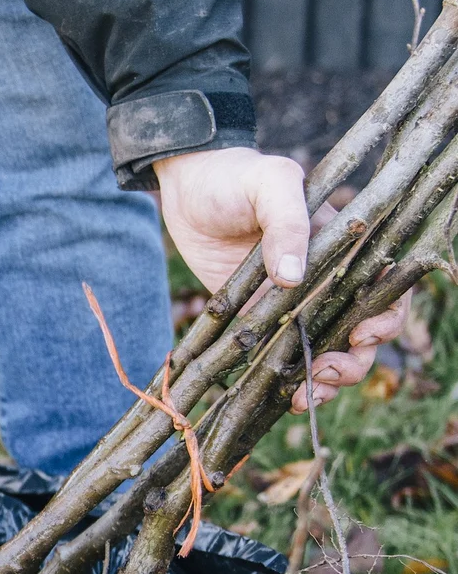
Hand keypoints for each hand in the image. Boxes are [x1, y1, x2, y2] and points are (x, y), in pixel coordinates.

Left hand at [153, 145, 406, 408]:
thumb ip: (286, 223)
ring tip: (305, 396)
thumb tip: (293, 277)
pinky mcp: (263, 320)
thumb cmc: (237, 175)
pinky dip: (290, 381)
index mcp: (347, 246)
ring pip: (330, 352)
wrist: (186, 187)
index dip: (386, 317)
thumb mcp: (269, 184)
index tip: (362, 333)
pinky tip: (283, 398)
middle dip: (355, 361)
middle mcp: (329, 279)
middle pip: (364, 331)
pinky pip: (285, 357)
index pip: (386, 288)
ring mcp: (297, 303)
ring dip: (327, 381)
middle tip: (327, 371)